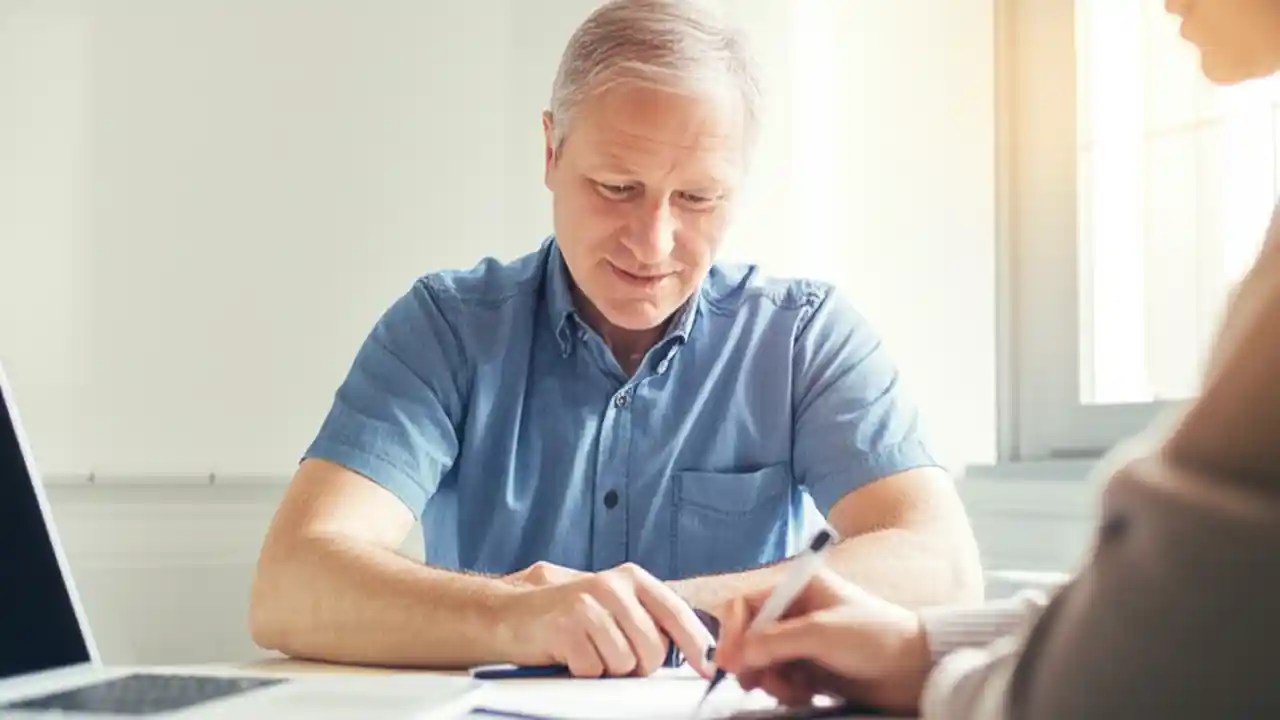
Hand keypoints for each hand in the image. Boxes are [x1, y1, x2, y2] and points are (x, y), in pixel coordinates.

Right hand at [502, 562, 714, 678]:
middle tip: (610, 654)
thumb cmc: (565, 614)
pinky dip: (582, 672)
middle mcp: (613, 586)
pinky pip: (593, 670)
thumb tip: (692, 650)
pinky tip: (568, 654)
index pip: (676, 613)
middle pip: (653, 650)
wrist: (509, 613)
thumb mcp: (612, 605)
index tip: (710, 669)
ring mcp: (589, 604)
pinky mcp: (567, 627)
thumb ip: (647, 619)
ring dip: (606, 668)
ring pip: (624, 663)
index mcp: (631, 578)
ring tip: (586, 650)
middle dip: (637, 665)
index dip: (697, 645)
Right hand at [714, 568, 930, 713]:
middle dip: (753, 661)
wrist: (916, 669)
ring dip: (771, 679)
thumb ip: (775, 641)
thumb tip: (738, 654)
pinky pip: (783, 678)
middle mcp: (798, 611)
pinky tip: (805, 694)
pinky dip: (786, 689)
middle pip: (752, 635)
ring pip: (765, 661)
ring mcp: (805, 640)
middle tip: (755, 683)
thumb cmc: (876, 637)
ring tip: (793, 690)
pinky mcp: (813, 666)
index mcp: (799, 587)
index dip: (733, 631)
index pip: (748, 604)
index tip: (729, 661)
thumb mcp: (821, 633)